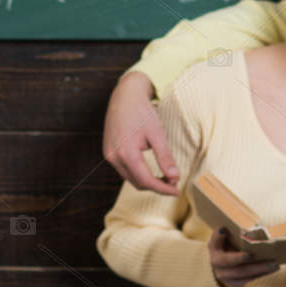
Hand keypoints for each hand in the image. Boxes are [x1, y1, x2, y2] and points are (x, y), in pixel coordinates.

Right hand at [102, 71, 179, 194]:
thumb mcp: (157, 134)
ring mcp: (109, 155)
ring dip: (147, 181)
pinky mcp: (108, 152)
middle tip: (173, 182)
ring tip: (164, 177)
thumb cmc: (142, 112)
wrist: (125, 96)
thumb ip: (165, 157)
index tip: (177, 190)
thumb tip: (174, 177)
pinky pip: (124, 170)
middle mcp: (114, 157)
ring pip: (130, 178)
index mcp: (126, 153)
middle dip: (156, 186)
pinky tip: (149, 169)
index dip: (163, 188)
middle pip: (137, 183)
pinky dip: (138, 173)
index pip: (146, 181)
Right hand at [208, 227, 278, 286]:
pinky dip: (259, 275)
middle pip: (232, 263)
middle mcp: (215, 262)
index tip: (226, 231)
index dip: (219, 237)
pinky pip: (246, 280)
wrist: (225, 260)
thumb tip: (248, 232)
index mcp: (214, 247)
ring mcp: (222, 274)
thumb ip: (235, 232)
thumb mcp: (230, 235)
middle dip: (253, 263)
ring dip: (260, 270)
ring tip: (275, 265)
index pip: (215, 241)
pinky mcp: (231, 282)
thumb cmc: (231, 242)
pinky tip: (271, 270)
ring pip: (242, 274)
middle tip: (271, 261)